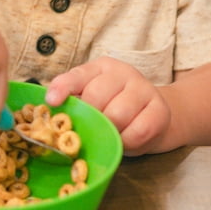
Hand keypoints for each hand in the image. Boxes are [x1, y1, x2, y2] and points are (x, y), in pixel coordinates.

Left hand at [45, 57, 170, 155]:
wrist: (155, 115)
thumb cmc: (114, 106)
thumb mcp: (91, 97)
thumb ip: (73, 99)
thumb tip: (50, 108)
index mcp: (101, 67)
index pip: (78, 75)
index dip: (63, 88)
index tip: (52, 101)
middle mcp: (123, 73)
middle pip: (96, 96)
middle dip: (90, 117)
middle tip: (92, 127)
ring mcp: (144, 89)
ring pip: (117, 115)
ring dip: (109, 131)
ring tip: (110, 133)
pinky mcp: (160, 110)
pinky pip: (137, 132)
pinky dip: (127, 141)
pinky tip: (125, 139)